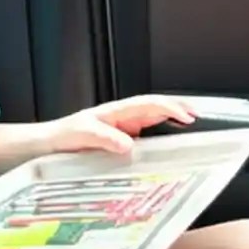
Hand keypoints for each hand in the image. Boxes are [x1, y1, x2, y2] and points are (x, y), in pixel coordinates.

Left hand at [47, 94, 196, 153]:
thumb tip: (128, 145)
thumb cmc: (63, 135)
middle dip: (179, 109)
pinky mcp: (123, 140)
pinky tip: (172, 144)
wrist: (49, 144)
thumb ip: (104, 138)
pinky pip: (148, 134)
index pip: (148, 104)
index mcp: (116, 111)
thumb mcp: (81, 135)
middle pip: (157, 108)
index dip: (169, 108)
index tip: (185, 116)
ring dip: (174, 121)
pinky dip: (164, 135)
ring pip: (155, 119)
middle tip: (199, 117)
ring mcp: (125, 128)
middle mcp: (123, 117)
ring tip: (192, 127)